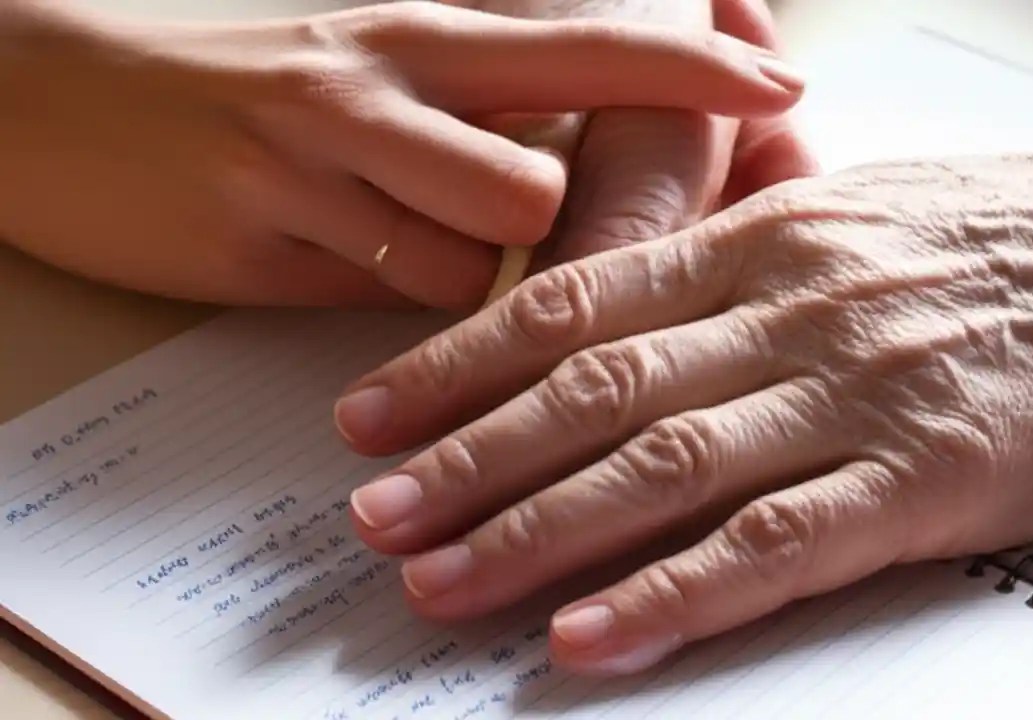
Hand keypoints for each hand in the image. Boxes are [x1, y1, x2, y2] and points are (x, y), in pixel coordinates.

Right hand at [0, 1, 799, 307]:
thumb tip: (586, 133)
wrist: (51, 92)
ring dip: (480, 274)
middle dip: (574, 227)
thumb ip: (486, 90)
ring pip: (475, 259)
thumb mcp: (371, 54)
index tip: (781, 88)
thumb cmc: (238, 77)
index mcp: (420, 27)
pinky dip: (407, 305)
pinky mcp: (262, 242)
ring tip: (420, 240)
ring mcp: (315, 163)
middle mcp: (378, 82)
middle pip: (544, 179)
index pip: (587, 40)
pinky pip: (392, 301)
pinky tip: (353, 261)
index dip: (692, 66)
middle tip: (571, 239)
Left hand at [335, 140, 1032, 674]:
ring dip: (535, 529)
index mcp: (773, 239)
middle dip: (466, 456)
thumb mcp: (869, 212)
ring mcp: (860, 395)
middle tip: (377, 515)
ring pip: (660, 468)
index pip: (578, 302)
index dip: (461, 362)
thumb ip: (749, 253)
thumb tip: (635, 291)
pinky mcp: (933, 481)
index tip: (377, 413)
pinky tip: (595, 632)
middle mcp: (796, 310)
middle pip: (592, 391)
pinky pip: (777, 544)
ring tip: (442, 580)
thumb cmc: (1032, 240)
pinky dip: (675, 593)